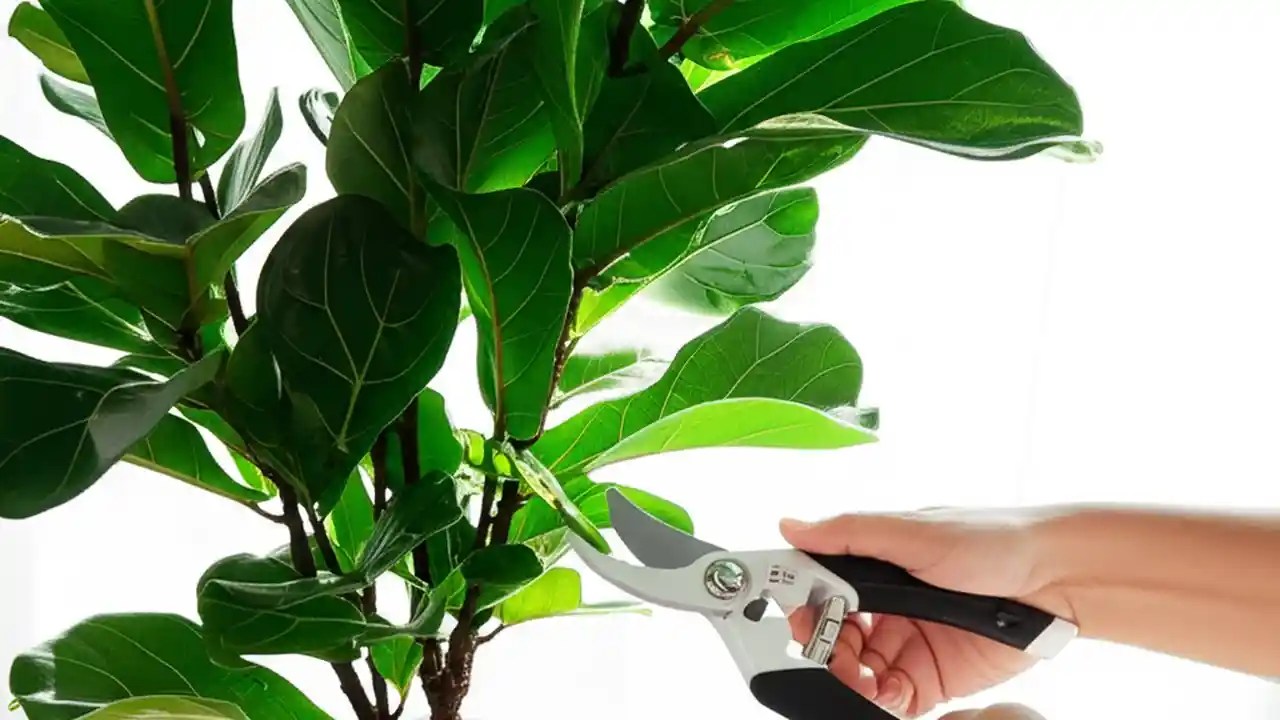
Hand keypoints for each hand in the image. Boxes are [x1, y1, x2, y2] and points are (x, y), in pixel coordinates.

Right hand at [780, 509, 1073, 717]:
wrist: (1059, 579)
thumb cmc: (993, 540)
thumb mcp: (914, 529)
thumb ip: (848, 533)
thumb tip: (791, 526)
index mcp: (875, 566)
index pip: (819, 589)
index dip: (804, 604)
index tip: (800, 614)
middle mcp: (887, 607)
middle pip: (832, 636)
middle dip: (822, 646)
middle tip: (832, 650)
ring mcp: (907, 644)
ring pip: (854, 671)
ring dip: (845, 677)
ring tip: (858, 676)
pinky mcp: (930, 680)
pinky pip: (888, 699)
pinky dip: (875, 700)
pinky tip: (878, 693)